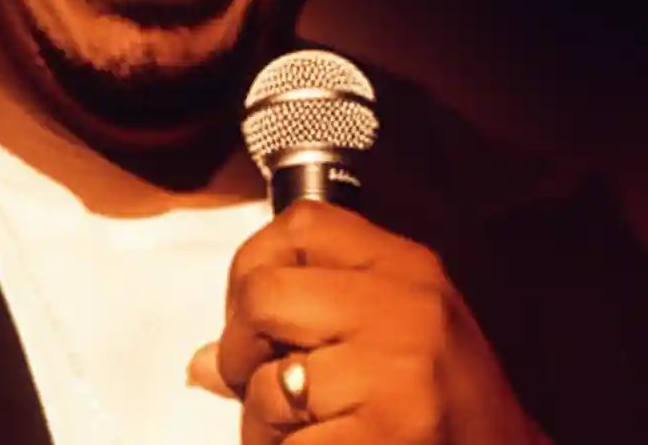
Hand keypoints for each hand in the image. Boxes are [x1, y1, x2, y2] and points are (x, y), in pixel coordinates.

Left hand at [215, 200, 548, 444]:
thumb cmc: (445, 410)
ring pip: (262, 382)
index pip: (301, 225)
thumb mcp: (396, 337)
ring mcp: (397, 373)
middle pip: (262, 295)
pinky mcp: (385, 433)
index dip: (254, 268)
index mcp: (407, 268)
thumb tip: (202, 362)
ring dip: (261, 424)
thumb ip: (307, 325)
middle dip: (240, 350)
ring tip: (304, 434)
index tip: (257, 318)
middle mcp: (406, 307)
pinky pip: (285, 443)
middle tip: (262, 385)